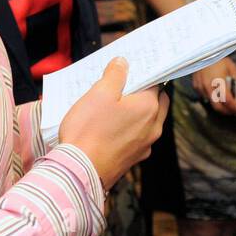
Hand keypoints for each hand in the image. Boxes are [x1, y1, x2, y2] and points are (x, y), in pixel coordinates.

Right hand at [58, 57, 169, 190]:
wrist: (79, 172)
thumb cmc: (89, 130)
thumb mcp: (99, 93)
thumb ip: (115, 75)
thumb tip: (123, 63)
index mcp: (149, 107)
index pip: (155, 83)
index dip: (143, 74)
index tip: (132, 71)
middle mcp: (153, 127)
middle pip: (157, 103)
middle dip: (145, 93)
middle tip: (124, 87)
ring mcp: (145, 146)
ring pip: (148, 122)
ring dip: (137, 113)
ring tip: (115, 106)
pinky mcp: (133, 159)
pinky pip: (137, 138)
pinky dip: (129, 130)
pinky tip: (111, 128)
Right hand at [191, 58, 235, 115]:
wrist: (204, 52)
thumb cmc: (219, 59)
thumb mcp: (233, 69)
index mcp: (219, 82)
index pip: (229, 101)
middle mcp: (209, 87)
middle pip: (219, 108)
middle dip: (228, 112)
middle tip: (235, 111)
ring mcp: (201, 88)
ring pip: (211, 104)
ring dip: (220, 106)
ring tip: (227, 103)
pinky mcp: (196, 87)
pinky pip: (205, 97)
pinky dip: (212, 99)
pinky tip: (217, 95)